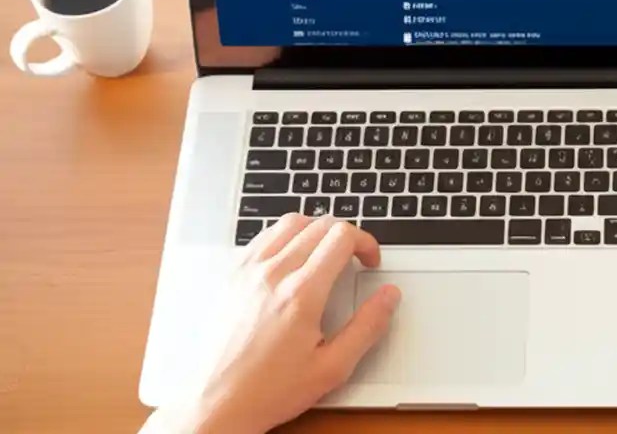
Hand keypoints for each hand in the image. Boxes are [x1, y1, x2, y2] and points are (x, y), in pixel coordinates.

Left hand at [143, 215, 400, 433]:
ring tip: (325, 255)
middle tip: (353, 260)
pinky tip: (292, 260)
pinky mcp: (231, 277)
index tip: (369, 261)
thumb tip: (389, 297)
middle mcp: (272, 273)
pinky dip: (285, 237)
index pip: (341, 236)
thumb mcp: (332, 367)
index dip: (366, 242)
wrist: (216, 404)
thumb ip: (367, 327)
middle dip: (346, 236)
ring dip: (315, 230)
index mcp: (301, 293)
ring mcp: (247, 272)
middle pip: (318, 224)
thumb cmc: (269, 390)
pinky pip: (263, 237)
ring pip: (289, 222)